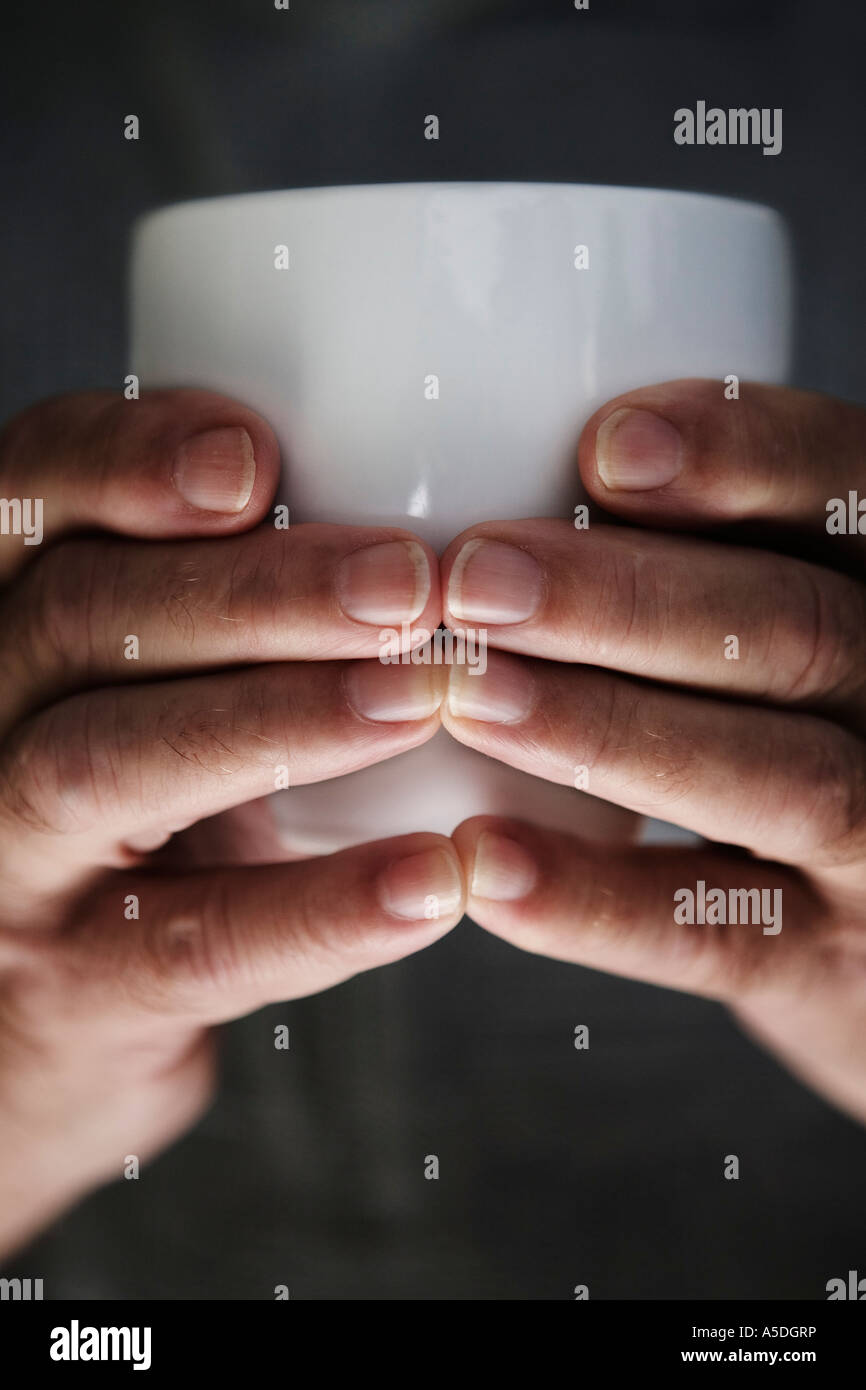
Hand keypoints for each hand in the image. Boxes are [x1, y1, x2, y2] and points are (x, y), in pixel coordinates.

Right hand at [0, 389, 463, 1257]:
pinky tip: (431, 880)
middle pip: (79, 620)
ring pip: (107, 766)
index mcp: (9, 619)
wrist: (52, 1020)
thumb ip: (229, 604)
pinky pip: (191, 945)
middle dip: (253, 591)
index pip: (26, 497)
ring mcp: (12, 866)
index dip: (120, 461)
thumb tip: (416, 528)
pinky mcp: (79, 992)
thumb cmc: (146, 818)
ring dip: (281, 722)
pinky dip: (318, 908)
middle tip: (410, 582)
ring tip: (428, 696)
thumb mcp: (157, 690)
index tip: (252, 459)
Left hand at [441, 379, 865, 1123]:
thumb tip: (498, 493)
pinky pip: (724, 937)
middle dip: (630, 600)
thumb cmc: (786, 742)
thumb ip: (698, 562)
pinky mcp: (831, 969)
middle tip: (476, 578)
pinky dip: (600, 903)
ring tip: (470, 696)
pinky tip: (488, 864)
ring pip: (779, 779)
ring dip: (611, 733)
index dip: (745, 455)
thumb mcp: (777, 634)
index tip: (605, 446)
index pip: (852, 493)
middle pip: (801, 633)